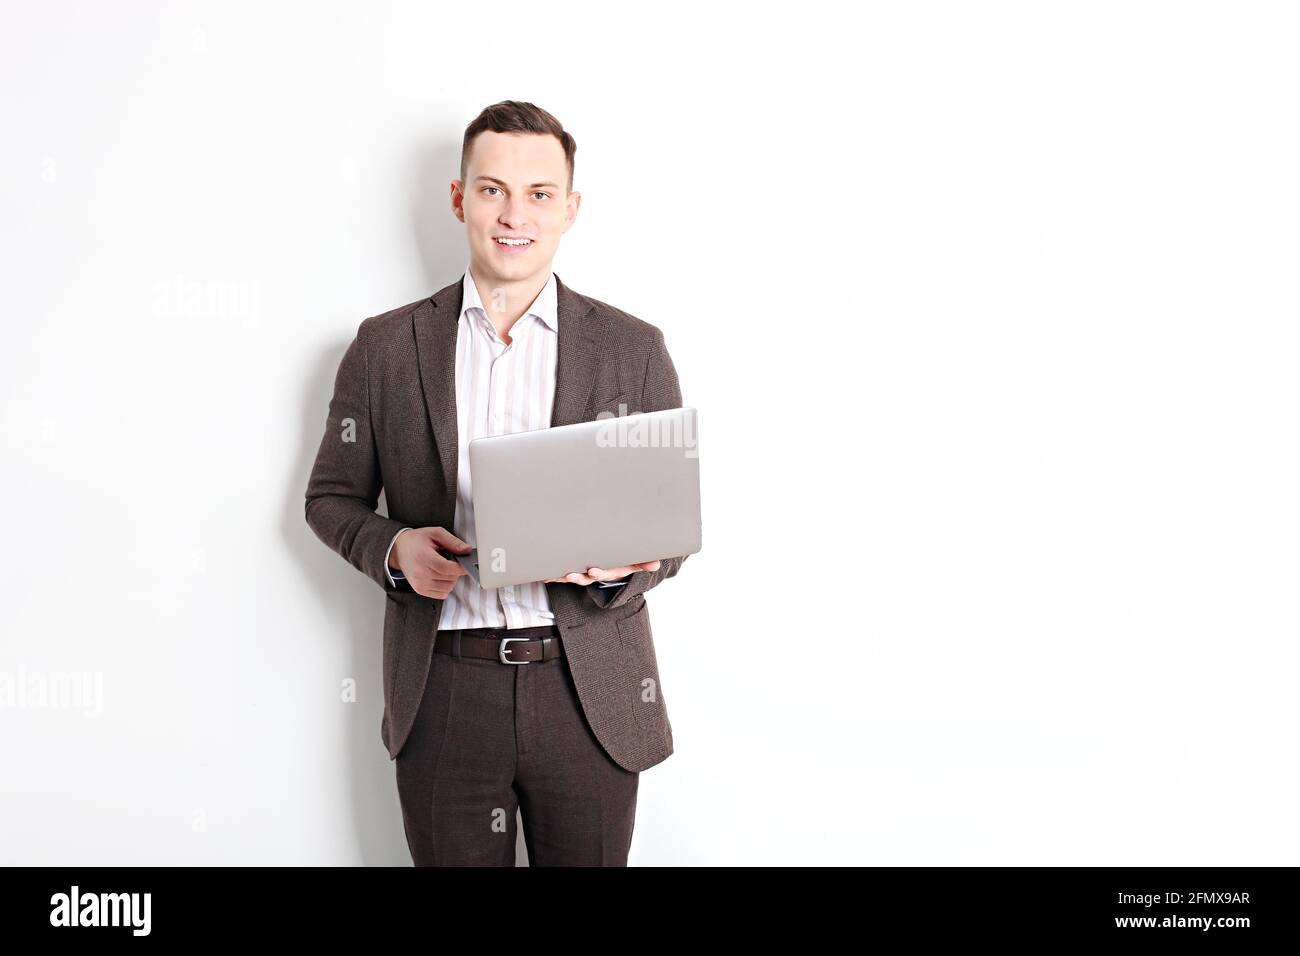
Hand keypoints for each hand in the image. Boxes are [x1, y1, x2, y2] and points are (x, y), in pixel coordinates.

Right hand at [391, 527, 469, 598]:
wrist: (399, 549)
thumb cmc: (416, 541)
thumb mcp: (436, 533)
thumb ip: (452, 542)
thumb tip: (466, 550)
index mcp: (424, 557)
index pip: (447, 568)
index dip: (460, 568)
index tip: (465, 565)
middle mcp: (420, 572)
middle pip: (449, 579)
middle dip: (456, 571)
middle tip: (452, 562)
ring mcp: (419, 583)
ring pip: (447, 588)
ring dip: (451, 580)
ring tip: (445, 569)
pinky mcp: (420, 589)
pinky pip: (441, 594)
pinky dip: (445, 587)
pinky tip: (440, 576)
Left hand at [543, 559, 660, 585]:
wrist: (617, 563)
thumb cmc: (626, 559)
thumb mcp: (637, 561)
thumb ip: (645, 562)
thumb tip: (656, 564)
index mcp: (611, 571)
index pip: (605, 574)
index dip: (599, 573)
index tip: (593, 571)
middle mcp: (597, 574)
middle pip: (586, 578)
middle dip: (577, 577)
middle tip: (570, 575)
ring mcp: (586, 574)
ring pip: (573, 577)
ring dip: (562, 577)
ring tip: (552, 575)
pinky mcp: (576, 571)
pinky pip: (564, 574)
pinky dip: (555, 575)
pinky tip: (545, 574)